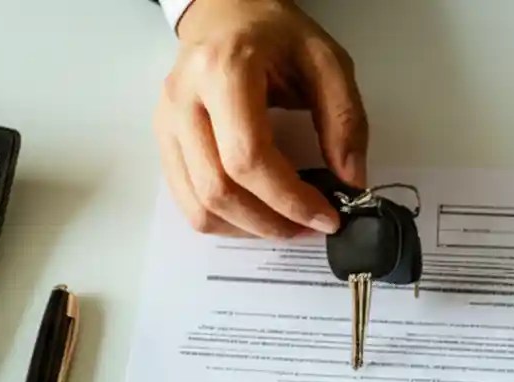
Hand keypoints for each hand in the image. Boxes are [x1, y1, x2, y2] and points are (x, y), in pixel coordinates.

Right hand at [154, 0, 367, 237]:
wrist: (227, 14)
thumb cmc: (274, 34)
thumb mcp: (326, 61)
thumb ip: (345, 120)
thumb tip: (350, 182)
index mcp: (224, 71)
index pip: (248, 157)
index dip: (289, 199)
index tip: (326, 215)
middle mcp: (184, 99)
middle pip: (218, 189)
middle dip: (269, 222)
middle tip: (308, 227)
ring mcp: (166, 122)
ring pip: (198, 205)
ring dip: (246, 229)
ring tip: (284, 225)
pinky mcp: (163, 140)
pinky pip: (187, 201)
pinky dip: (224, 221)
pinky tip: (256, 215)